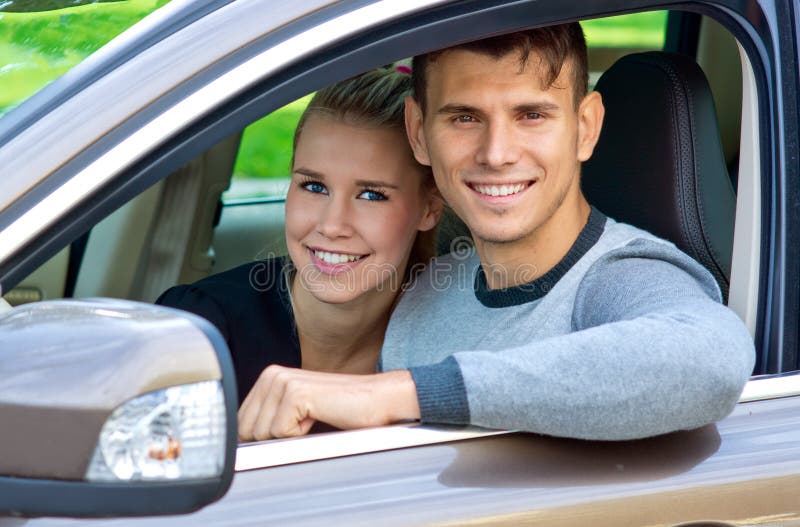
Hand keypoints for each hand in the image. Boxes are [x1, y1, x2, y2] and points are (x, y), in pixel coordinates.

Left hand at [237, 366, 419, 440]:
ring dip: (290, 438)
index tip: (291, 432)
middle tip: (306, 427)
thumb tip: (242, 446)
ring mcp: (283, 381)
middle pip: (247, 431)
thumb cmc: (343, 412)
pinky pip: (280, 434)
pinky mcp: (295, 393)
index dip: (262, 438)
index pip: (241, 423)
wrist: (378, 402)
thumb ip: (270, 421)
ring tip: (314, 421)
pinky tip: (320, 418)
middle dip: (275, 439)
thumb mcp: (297, 414)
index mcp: (269, 378)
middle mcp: (272, 375)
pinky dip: (301, 437)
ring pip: (262, 435)